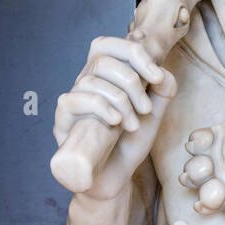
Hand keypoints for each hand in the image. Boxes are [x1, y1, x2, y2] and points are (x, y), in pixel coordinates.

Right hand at [54, 36, 175, 200]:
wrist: (115, 179)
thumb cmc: (129, 145)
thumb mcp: (152, 114)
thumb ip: (162, 90)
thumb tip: (162, 72)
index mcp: (105, 78)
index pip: (106, 45)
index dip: (131, 50)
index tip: (156, 75)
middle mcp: (85, 85)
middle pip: (101, 59)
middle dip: (132, 81)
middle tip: (146, 109)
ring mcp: (72, 102)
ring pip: (91, 79)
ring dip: (121, 100)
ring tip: (134, 125)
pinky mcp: (62, 122)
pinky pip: (73, 100)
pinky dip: (101, 107)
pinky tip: (116, 123)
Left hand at [180, 120, 224, 224]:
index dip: (219, 211)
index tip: (221, 213)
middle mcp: (222, 178)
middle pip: (203, 191)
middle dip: (201, 192)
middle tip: (202, 189)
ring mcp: (214, 159)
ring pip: (193, 169)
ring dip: (193, 169)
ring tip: (205, 163)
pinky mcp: (212, 138)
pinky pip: (197, 141)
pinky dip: (197, 140)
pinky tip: (207, 138)